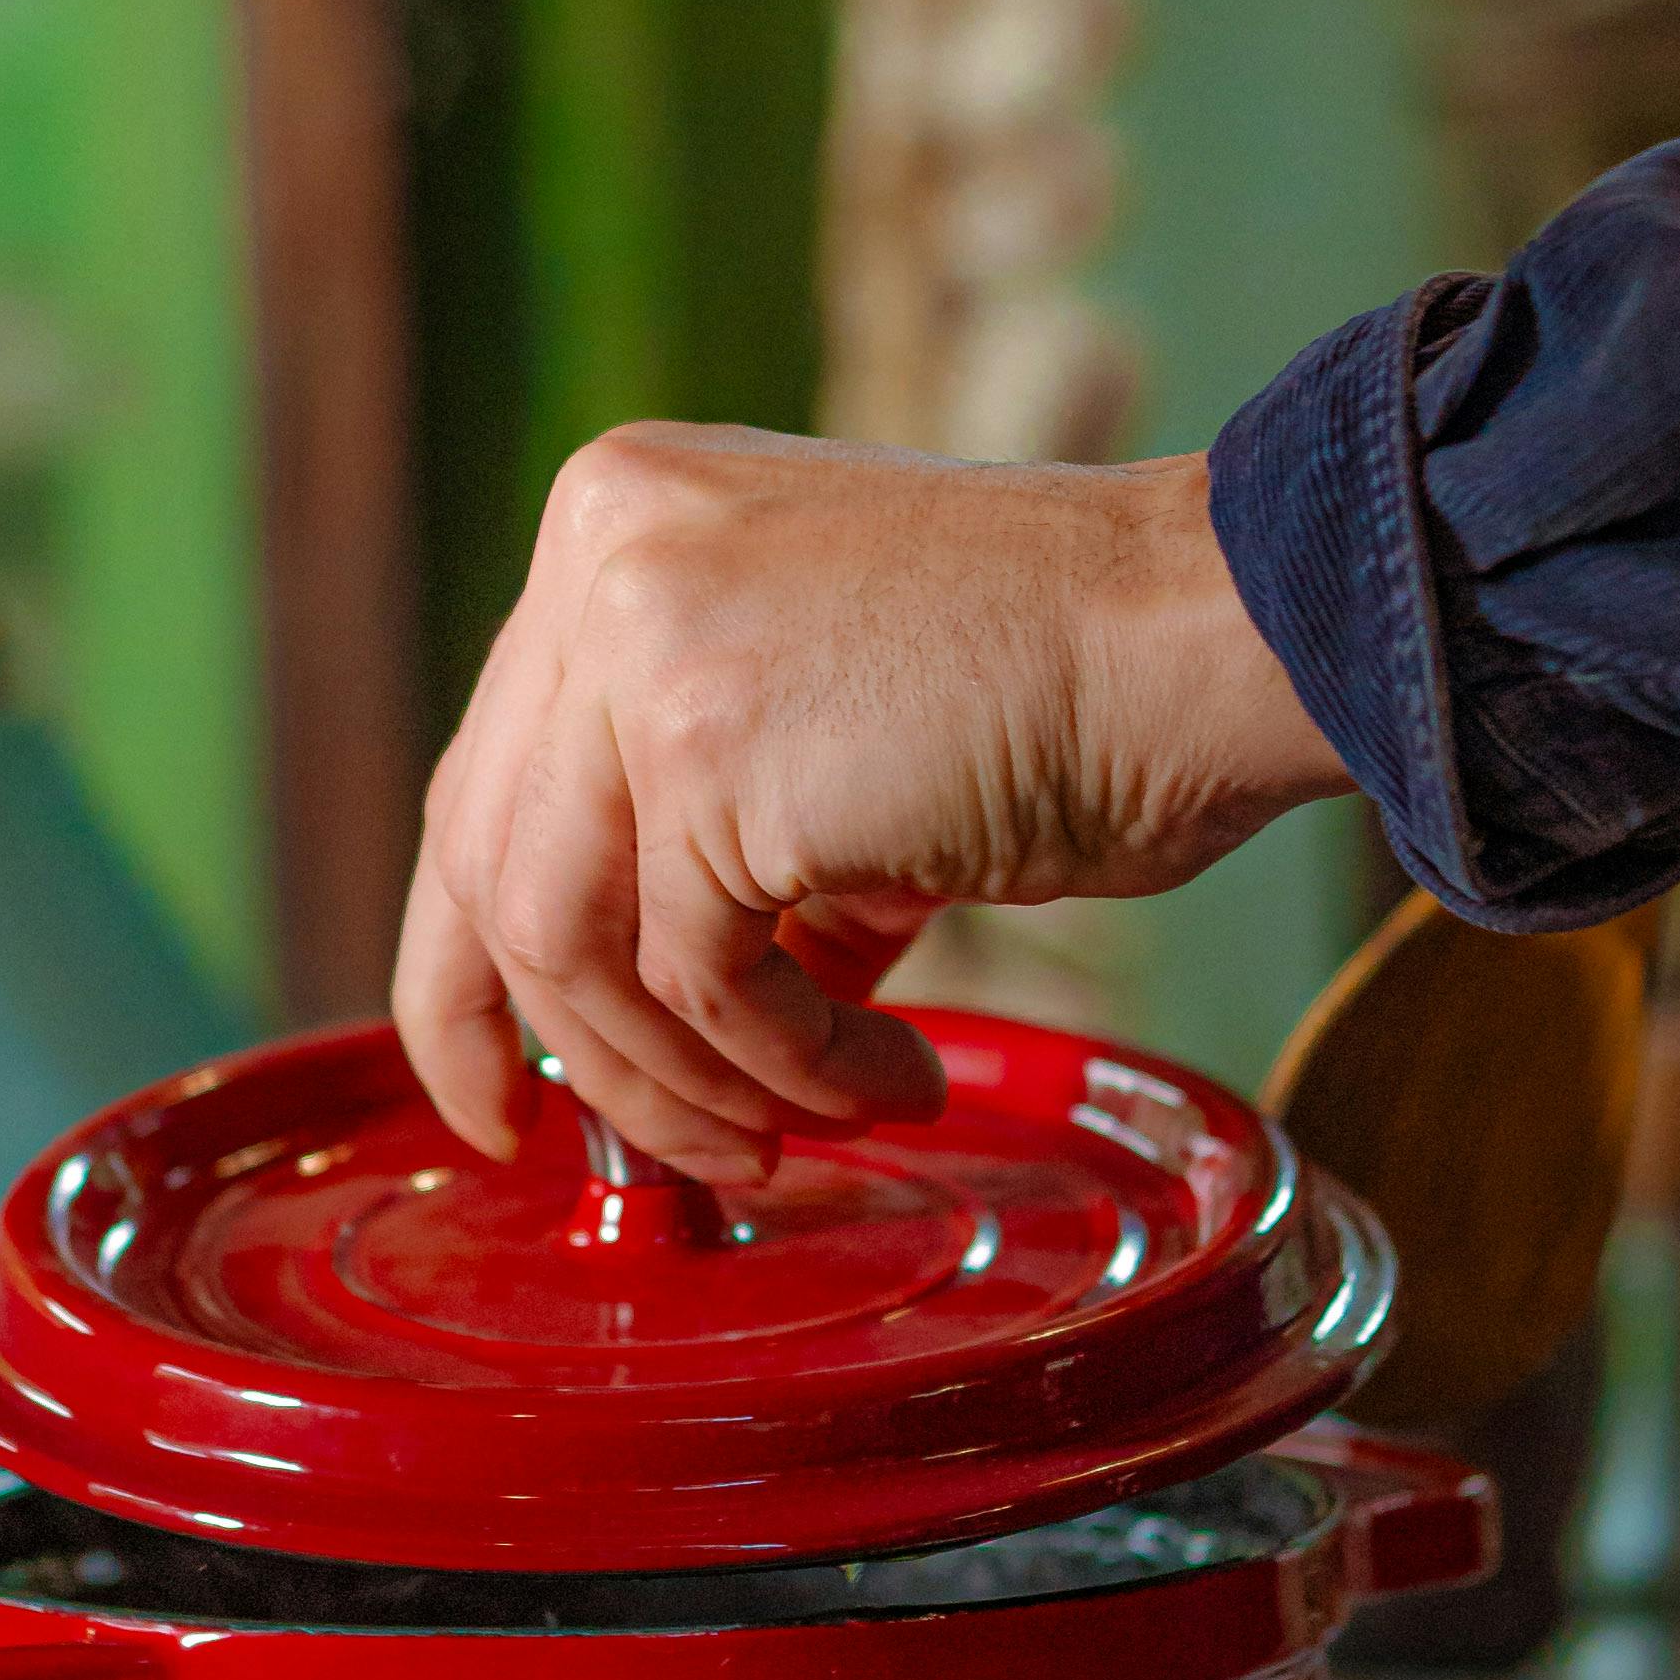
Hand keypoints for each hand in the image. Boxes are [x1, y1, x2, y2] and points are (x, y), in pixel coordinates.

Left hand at [395, 425, 1341, 1179]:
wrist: (1204, 629)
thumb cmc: (1062, 676)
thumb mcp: (822, 721)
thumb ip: (707, 827)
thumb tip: (633, 1020)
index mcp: (613, 518)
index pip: (485, 775)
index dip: (475, 960)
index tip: (506, 1080)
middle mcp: (599, 558)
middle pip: (486, 864)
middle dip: (548, 1050)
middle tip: (620, 1160)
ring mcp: (644, 645)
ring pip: (570, 945)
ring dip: (684, 1082)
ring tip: (800, 1133)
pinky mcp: (714, 751)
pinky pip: (700, 979)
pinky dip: (790, 1065)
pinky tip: (888, 1079)